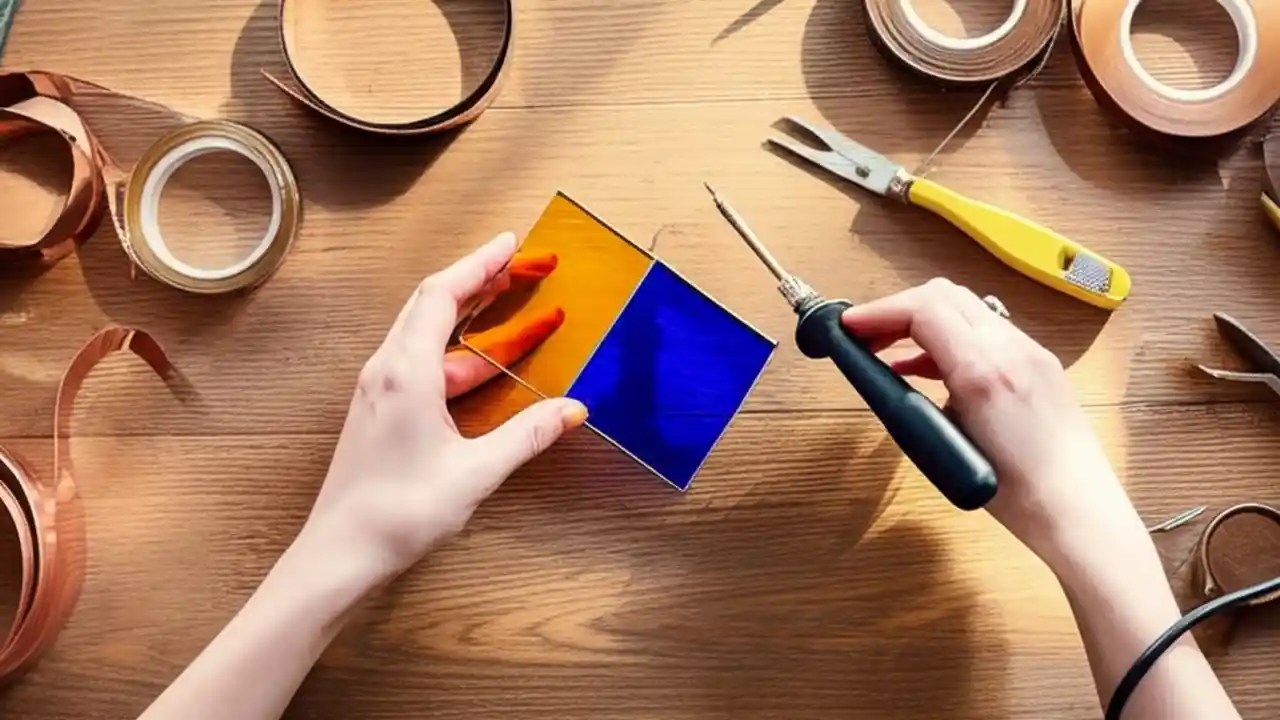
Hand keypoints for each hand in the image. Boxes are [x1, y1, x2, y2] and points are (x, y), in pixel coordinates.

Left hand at [301, 232, 587, 581]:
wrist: (340, 552)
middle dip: (479, 279)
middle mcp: (387, 370)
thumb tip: (573, 410)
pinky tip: (484, 364)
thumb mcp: (475, 472)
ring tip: (512, 307)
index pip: (443, 294)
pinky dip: (456, 350)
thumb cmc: (399, 512)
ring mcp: (380, 389)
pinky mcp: (381, 410)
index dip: (480, 263)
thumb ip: (527, 435)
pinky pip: (421, 361)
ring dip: (469, 316)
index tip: (513, 243)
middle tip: (520, 266)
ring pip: (426, 332)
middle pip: (432, 302)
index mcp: (406, 372)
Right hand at [841, 279, 1141, 565]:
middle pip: (944, 296)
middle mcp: (1013, 350)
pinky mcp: (1040, 367)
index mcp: (985, 370)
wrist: (1079, 512)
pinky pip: (987, 332)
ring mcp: (1031, 354)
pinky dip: (950, 337)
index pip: (925, 309)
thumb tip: (891, 374)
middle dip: (899, 309)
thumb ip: (917, 398)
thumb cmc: (1017, 494)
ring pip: (966, 310)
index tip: (850, 325)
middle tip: (866, 334)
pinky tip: (930, 367)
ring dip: (924, 321)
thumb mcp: (948, 442)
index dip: (879, 312)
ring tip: (889, 353)